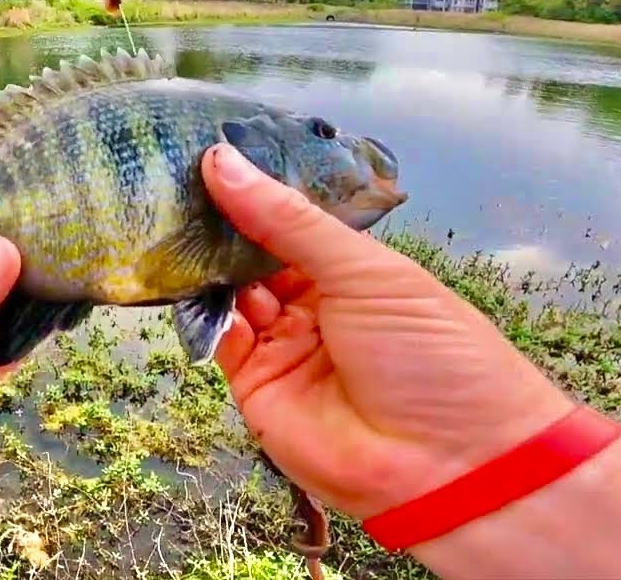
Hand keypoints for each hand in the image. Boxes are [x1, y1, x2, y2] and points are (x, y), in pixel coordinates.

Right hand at [201, 144, 573, 518]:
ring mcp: (280, 344)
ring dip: (204, 264)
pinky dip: (207, 314)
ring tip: (170, 225)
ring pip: (227, 293)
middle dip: (215, 224)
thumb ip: (287, 221)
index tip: (201, 152)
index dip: (248, 189)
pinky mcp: (254, 386)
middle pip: (248, 254)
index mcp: (347, 268)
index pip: (284, 218)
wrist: (453, 467)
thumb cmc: (432, 354)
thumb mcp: (366, 271)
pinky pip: (219, 340)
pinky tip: (194, 286)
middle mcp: (310, 302)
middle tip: (167, 184)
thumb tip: (222, 162)